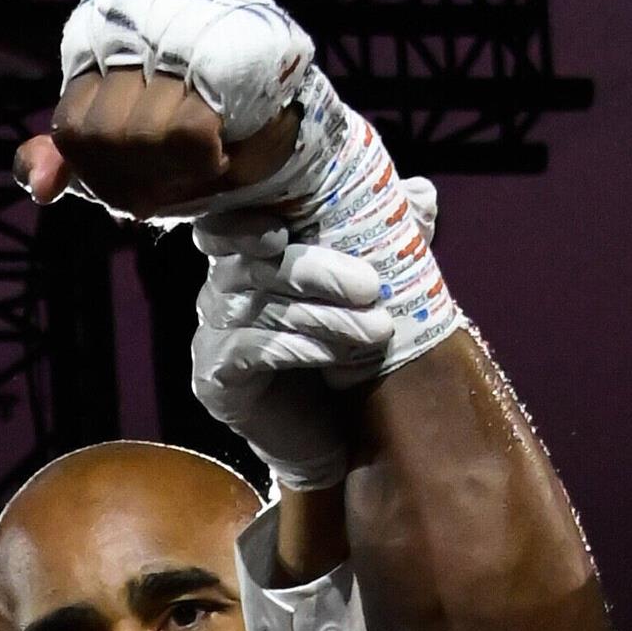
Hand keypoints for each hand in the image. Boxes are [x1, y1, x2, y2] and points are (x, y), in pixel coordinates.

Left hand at [15, 0, 317, 218]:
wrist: (276, 142)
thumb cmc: (187, 150)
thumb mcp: (117, 164)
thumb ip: (72, 165)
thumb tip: (39, 184)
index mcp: (98, 48)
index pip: (70, 129)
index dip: (100, 170)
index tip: (138, 178)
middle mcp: (134, 24)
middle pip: (102, 134)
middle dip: (138, 173)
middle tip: (175, 168)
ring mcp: (182, 27)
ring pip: (142, 132)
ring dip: (173, 167)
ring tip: (201, 155)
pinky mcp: (230, 48)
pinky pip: (186, 130)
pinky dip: (204, 160)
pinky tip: (221, 150)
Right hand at [189, 214, 391, 490]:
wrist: (336, 435)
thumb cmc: (348, 353)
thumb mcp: (371, 290)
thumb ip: (386, 237)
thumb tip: (419, 194)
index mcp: (247, 261)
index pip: (224, 229)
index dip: (242, 225)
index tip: (280, 231)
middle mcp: (218, 294)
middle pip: (250, 266)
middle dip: (315, 272)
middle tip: (371, 286)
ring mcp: (211, 338)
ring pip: (257, 310)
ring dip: (323, 317)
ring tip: (378, 328)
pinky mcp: (215, 380)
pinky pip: (248, 353)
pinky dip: (295, 348)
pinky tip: (333, 354)